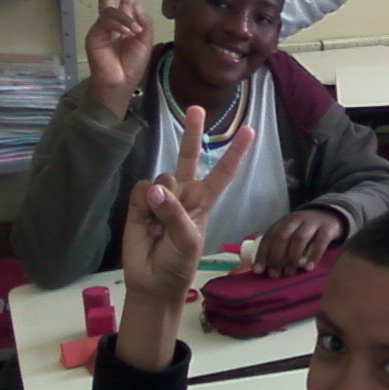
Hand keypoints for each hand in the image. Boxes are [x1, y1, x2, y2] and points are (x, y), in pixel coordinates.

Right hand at [86, 0, 152, 117]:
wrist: (121, 81)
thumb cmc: (133, 64)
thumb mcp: (145, 41)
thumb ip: (144, 22)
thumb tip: (135, 3)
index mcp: (125, 25)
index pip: (124, 3)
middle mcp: (112, 24)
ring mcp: (102, 29)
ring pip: (112, 10)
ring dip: (126, 17)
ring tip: (133, 31)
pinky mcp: (95, 35)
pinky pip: (107, 21)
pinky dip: (119, 24)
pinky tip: (126, 32)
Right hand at [121, 107, 254, 304]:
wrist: (152, 282)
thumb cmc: (179, 263)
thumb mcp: (187, 240)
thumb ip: (174, 213)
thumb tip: (155, 188)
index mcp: (204, 200)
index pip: (223, 171)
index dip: (235, 152)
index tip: (249, 130)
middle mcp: (184, 193)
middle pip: (189, 156)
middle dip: (192, 132)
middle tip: (196, 108)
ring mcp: (161, 197)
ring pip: (162, 177)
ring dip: (161, 198)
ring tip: (159, 226)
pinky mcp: (139, 203)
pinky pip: (141, 189)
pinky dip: (142, 203)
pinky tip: (145, 222)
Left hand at [254, 209, 344, 276]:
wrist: (331, 215)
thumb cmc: (306, 229)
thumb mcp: (292, 231)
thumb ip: (281, 244)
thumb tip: (264, 267)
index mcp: (284, 221)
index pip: (269, 236)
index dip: (262, 253)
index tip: (258, 270)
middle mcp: (296, 219)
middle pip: (282, 237)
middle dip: (276, 257)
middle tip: (275, 274)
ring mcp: (313, 222)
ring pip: (299, 238)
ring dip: (292, 257)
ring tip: (290, 273)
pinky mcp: (328, 228)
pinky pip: (320, 242)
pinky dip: (314, 255)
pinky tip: (309, 268)